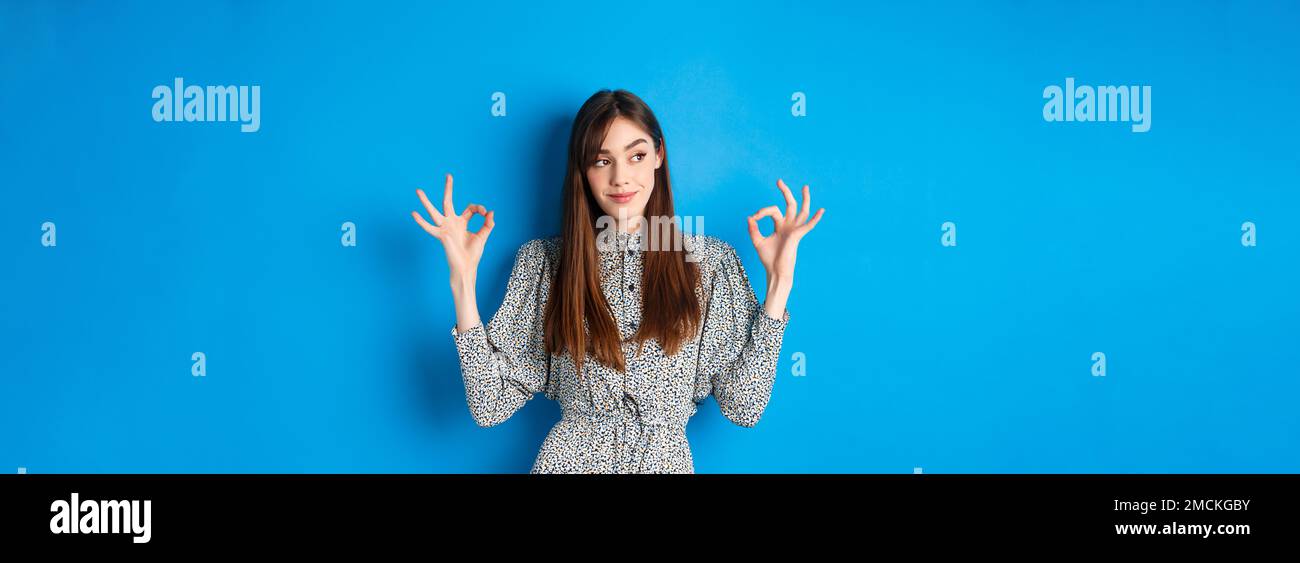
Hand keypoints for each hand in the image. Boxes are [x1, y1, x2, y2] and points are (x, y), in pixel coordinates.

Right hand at [411, 173, 494, 287]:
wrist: (466, 267)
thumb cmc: (473, 254)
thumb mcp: (483, 236)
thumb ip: (488, 224)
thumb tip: (491, 211)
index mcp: (462, 222)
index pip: (469, 208)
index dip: (478, 208)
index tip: (485, 213)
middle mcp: (452, 223)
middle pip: (448, 202)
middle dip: (449, 189)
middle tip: (448, 175)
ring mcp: (445, 228)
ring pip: (434, 211)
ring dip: (425, 201)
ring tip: (418, 191)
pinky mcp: (441, 235)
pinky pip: (429, 228)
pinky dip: (421, 222)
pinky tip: (413, 214)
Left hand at [747, 178, 823, 280]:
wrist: (775, 271)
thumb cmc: (768, 259)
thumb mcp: (758, 241)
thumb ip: (753, 229)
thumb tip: (750, 217)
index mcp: (780, 226)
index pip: (773, 211)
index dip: (762, 211)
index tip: (754, 217)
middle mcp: (789, 226)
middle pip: (790, 205)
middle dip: (785, 192)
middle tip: (779, 181)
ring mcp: (794, 230)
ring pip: (802, 211)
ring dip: (804, 199)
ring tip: (805, 187)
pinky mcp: (797, 236)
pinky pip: (808, 226)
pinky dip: (815, 219)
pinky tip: (821, 210)